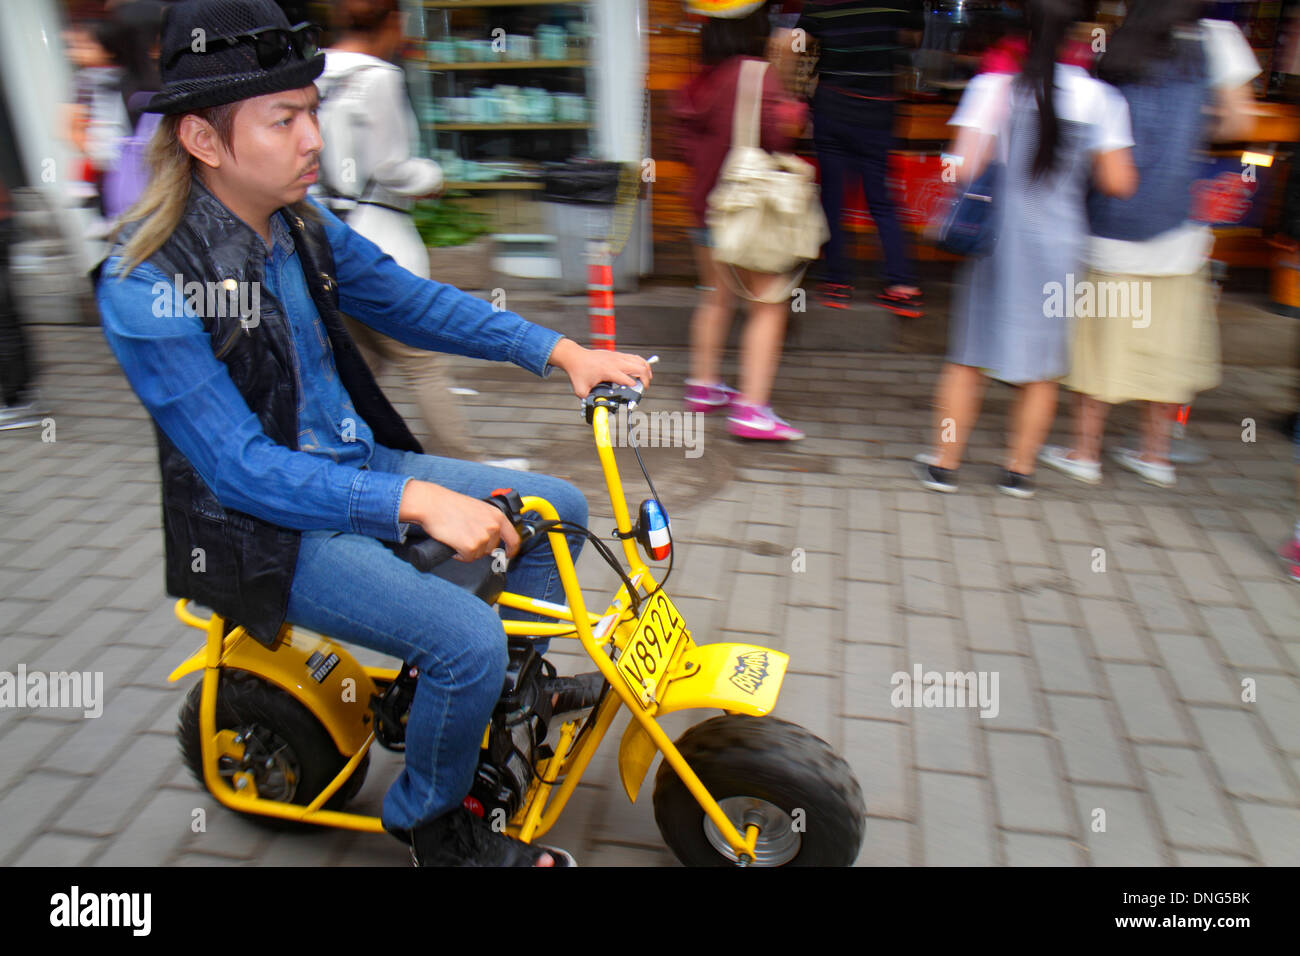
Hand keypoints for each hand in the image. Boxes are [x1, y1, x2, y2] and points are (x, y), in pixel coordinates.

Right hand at [398, 480, 519, 562]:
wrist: (432, 504)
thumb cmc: (450, 504)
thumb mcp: (478, 509)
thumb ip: (488, 521)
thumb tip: (491, 536)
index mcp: (497, 515)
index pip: (513, 538)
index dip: (511, 549)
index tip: (508, 554)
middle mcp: (493, 526)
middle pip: (491, 549)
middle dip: (479, 547)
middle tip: (465, 535)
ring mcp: (483, 537)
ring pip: (478, 554)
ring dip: (468, 550)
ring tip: (457, 535)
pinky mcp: (470, 546)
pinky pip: (467, 558)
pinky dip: (459, 554)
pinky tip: (453, 542)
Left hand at [547, 338, 652, 398]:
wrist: (574, 357)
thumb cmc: (578, 371)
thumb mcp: (581, 391)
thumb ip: (589, 401)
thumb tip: (597, 410)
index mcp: (608, 371)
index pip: (628, 380)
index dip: (634, 389)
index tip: (634, 397)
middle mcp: (615, 363)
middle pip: (639, 368)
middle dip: (646, 380)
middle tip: (644, 388)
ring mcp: (617, 357)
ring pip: (640, 361)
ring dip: (646, 370)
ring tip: (647, 379)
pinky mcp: (617, 354)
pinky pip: (635, 357)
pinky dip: (642, 363)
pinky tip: (643, 370)